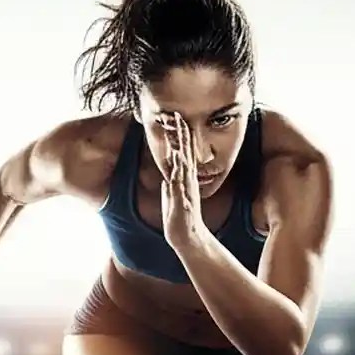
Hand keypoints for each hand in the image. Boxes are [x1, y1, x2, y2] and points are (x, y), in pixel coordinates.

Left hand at [160, 113, 203, 245]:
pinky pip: (180, 187)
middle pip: (185, 154)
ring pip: (184, 168)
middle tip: (179, 117)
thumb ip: (171, 186)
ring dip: (182, 151)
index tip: (177, 119)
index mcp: (184, 179)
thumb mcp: (172, 198)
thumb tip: (167, 177)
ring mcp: (185, 191)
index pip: (182, 153)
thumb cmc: (179, 217)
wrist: (187, 237)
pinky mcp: (182, 203)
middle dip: (182, 136)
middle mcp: (187, 182)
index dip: (180, 137)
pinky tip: (177, 166)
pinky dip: (179, 176)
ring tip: (180, 136)